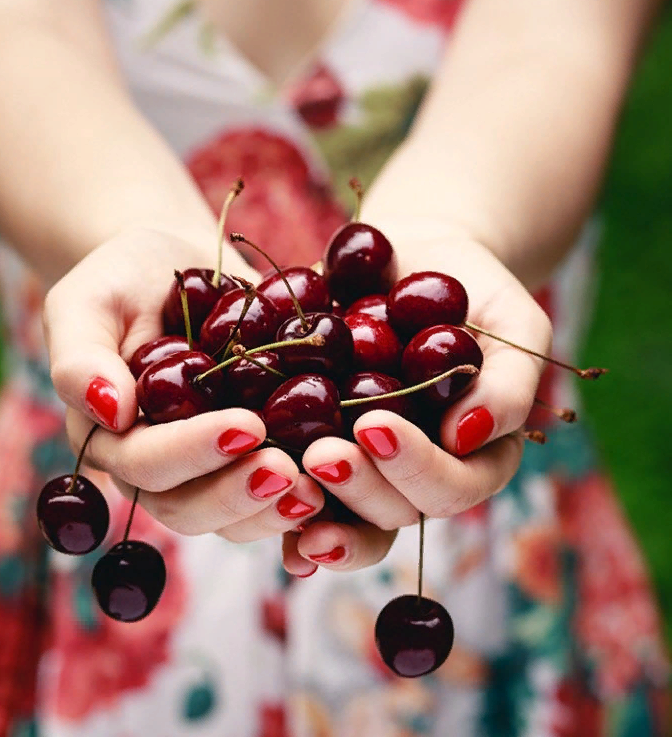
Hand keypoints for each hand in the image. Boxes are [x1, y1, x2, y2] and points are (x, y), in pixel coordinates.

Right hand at [43, 227, 324, 540]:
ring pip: (230, 516)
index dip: (192, 452)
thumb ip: (81, 355)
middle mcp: (156, 464)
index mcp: (113, 436)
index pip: (145, 463)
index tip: (247, 426)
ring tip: (318, 486)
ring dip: (273, 509)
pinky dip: (298, 498)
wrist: (177, 268)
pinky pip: (267, 495)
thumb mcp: (88, 300)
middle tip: (288, 471)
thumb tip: (111, 410)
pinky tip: (335, 483)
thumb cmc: (124, 278)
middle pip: (187, 506)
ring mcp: (204, 466)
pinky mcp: (246, 456)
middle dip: (237, 494)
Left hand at [282, 233, 552, 575]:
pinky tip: (259, 505)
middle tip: (323, 456)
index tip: (375, 427)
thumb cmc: (472, 287)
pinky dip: (283, 512)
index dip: (418, 470)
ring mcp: (366, 465)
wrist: (409, 258)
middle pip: (396, 512)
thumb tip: (467, 437)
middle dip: (361, 490)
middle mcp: (417, 472)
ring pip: (348, 515)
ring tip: (282, 474)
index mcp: (470, 454)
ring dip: (318, 511)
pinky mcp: (317, 444)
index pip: (454, 487)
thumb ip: (509, 381)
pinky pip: (302, 492)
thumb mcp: (513, 322)